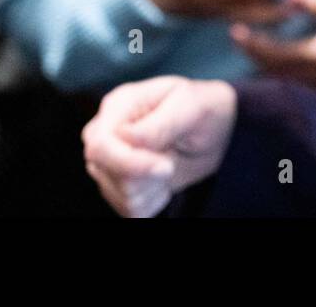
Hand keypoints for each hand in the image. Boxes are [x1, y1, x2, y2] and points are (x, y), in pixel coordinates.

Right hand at [82, 75, 236, 217]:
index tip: (167, 166)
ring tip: (169, 165)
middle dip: (145, 177)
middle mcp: (105, 133)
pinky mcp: (117, 186)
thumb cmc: (204, 109)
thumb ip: (162, 123)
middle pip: (104, 172)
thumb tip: (126, 136)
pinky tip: (164, 182)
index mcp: (119, 105)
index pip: (100, 145)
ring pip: (119, 195)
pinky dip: (153, 202)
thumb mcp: (193, 107)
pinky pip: (129, 210)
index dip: (130, 163)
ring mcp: (107, 161)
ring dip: (154, 188)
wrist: (214, 129)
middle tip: (171, 164)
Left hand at [230, 0, 315, 87]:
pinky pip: (299, 80)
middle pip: (276, 71)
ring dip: (266, 63)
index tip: (235, 31)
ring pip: (286, 78)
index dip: (254, 44)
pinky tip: (276, 56)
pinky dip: (282, 68)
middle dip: (254, 54)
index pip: (278, 54)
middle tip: (238, 35)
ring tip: (251, 44)